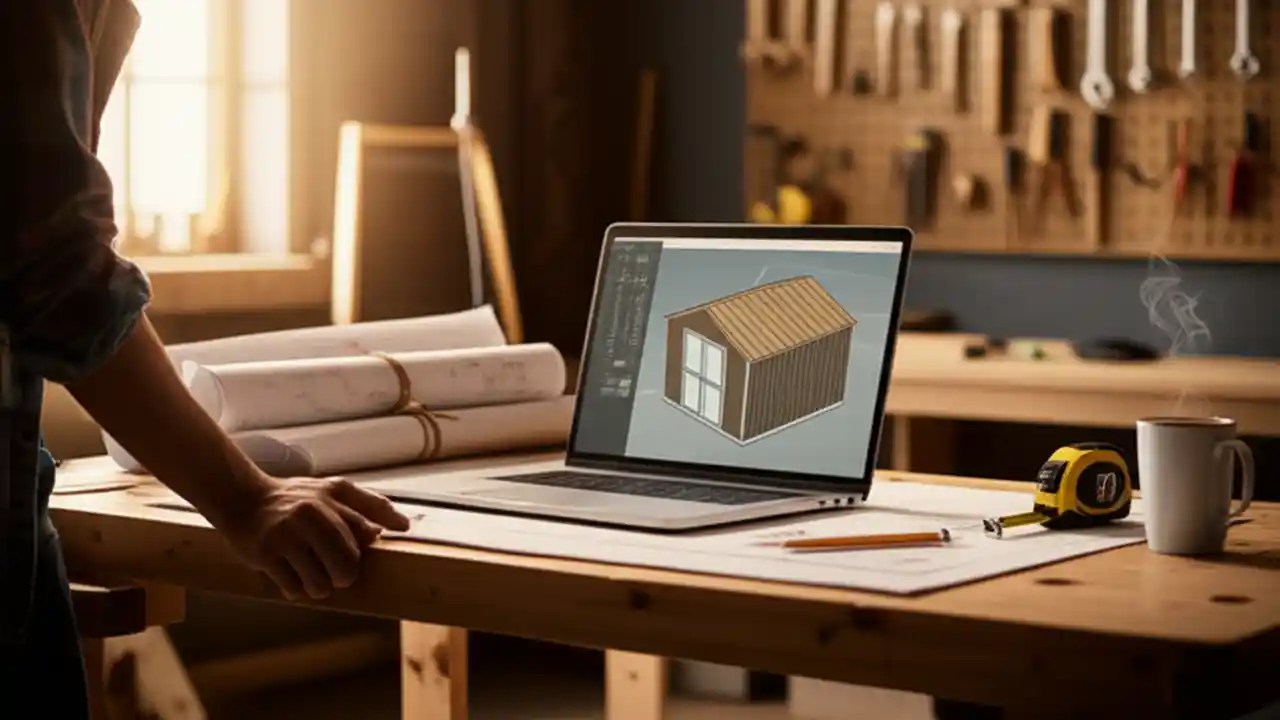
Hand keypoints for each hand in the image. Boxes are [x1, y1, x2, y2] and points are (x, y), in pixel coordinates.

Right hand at [216, 474, 410, 600]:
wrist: (242, 499)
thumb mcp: (330, 491)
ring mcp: (287, 533)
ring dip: (319, 587)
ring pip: (320, 583)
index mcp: (333, 494)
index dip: (379, 538)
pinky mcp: (266, 553)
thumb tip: (401, 526)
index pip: (367, 524)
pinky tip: (290, 576)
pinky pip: (294, 588)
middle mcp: (311, 512)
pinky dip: (296, 589)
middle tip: (338, 575)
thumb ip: (365, 505)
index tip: (393, 544)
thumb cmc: (294, 500)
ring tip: (311, 577)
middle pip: (346, 563)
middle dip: (344, 575)